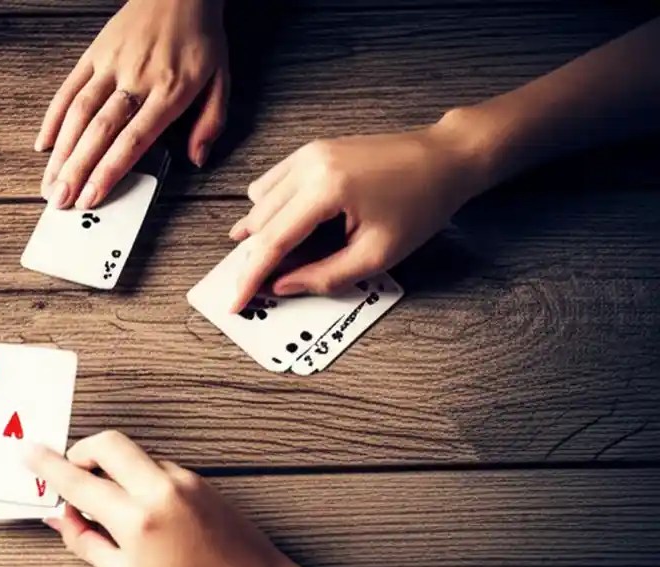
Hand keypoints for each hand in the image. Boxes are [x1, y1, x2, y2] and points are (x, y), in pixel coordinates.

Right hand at [27, 431, 297, 566]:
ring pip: (133, 455)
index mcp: (138, 518)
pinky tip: (142, 511)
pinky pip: (157, 467)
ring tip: (112, 509)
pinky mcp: (200, 480)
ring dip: (114, 470)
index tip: (29, 453)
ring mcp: (184, 479)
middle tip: (72, 475)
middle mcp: (161, 488)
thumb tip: (59, 517)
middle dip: (82, 451)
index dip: (48, 465)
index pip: (79, 479)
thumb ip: (86, 541)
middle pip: (107, 442)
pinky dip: (139, 479)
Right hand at [35, 0, 229, 208]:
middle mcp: (137, 79)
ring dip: (61, 151)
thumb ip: (211, 121)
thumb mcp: (221, 79)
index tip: (93, 197)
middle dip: (77, 170)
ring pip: (79, 112)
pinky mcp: (94, 54)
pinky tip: (43, 145)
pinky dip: (53, 118)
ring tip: (51, 183)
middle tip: (62, 202)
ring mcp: (111, 65)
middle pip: (100, 130)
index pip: (134, 139)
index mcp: (170, 91)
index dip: (110, 171)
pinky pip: (69, 88)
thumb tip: (197, 159)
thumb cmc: (200, 38)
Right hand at [226, 119, 485, 310]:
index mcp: (326, 189)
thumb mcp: (378, 254)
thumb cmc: (420, 204)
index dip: (250, 276)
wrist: (444, 159)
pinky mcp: (312, 150)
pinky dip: (266, 208)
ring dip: (258, 234)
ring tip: (262, 261)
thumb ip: (325, 275)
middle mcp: (309, 165)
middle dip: (253, 258)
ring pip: (260, 202)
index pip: (273, 241)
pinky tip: (275, 227)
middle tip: (252, 288)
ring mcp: (308, 154)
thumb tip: (283, 287)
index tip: (234, 301)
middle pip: (260, 221)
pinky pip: (271, 182)